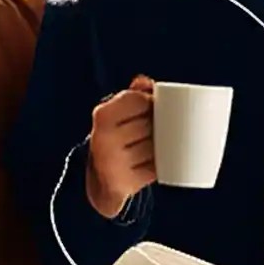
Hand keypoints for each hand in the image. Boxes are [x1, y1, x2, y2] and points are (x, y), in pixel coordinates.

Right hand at [87, 75, 156, 217]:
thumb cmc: (116, 138)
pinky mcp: (124, 182)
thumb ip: (132, 94)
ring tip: (157, 146)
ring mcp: (113, 162)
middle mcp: (104, 138)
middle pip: (150, 124)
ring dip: (164, 147)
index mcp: (102, 115)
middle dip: (161, 126)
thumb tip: (146, 82)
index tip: (154, 109)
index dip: (153, 103)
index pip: (140, 100)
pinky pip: (154, 169)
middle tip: (158, 129)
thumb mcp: (117, 113)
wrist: (99, 179)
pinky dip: (161, 166)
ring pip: (155, 147)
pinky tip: (158, 163)